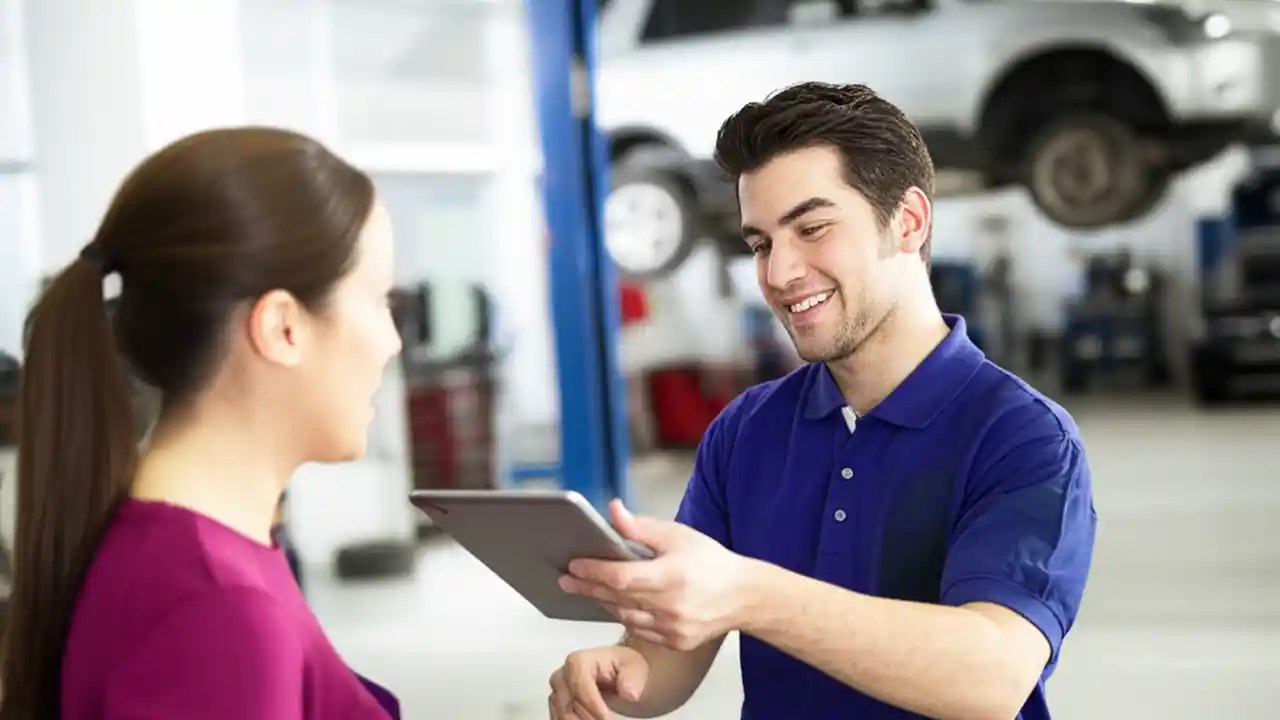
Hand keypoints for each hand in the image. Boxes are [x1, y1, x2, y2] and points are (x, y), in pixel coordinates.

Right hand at [548, 645, 648, 719]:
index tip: (605, 716)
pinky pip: (559, 719)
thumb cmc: (623, 668)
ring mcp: (558, 691)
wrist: (618, 673)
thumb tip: (629, 693)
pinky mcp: (557, 705)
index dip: (590, 702)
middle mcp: (563, 675)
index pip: (578, 682)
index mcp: (579, 661)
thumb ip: (631, 678)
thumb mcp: (634, 667)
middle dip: (587, 717)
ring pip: (562, 714)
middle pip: (568, 702)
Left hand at [559, 499, 753, 650]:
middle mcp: (669, 606)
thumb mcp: (678, 535)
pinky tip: (615, 605)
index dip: (593, 570)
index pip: (619, 576)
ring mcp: (671, 628)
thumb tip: (613, 512)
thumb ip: (641, 528)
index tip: (573, 564)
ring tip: (586, 589)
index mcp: (669, 576)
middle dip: (587, 586)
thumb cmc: (712, 562)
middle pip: (616, 597)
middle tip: (566, 578)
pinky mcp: (675, 642)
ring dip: (603, 602)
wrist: (744, 596)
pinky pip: (640, 630)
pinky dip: (625, 616)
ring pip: (625, 616)